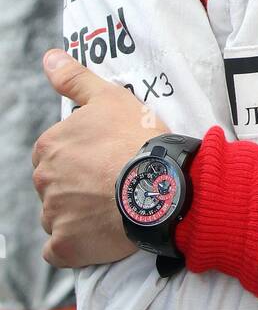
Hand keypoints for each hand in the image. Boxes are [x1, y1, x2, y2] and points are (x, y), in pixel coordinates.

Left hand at [33, 49, 170, 268]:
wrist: (161, 184)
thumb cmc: (138, 138)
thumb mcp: (109, 97)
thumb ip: (74, 78)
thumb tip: (48, 57)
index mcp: (49, 146)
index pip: (56, 154)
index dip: (83, 157)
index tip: (107, 158)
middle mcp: (44, 180)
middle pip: (55, 185)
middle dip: (78, 186)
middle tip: (113, 183)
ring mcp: (54, 215)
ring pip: (58, 217)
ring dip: (78, 215)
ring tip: (113, 209)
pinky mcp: (66, 247)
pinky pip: (59, 251)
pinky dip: (73, 246)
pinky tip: (97, 237)